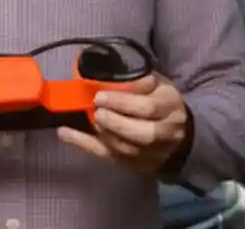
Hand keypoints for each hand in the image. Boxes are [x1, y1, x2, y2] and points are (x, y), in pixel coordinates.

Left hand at [58, 73, 188, 174]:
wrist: (180, 136)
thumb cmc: (162, 102)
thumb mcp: (158, 84)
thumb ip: (140, 81)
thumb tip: (117, 79)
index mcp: (171, 106)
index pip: (148, 107)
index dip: (123, 102)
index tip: (100, 96)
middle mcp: (166, 132)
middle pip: (143, 133)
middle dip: (116, 123)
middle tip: (97, 112)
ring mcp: (152, 153)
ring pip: (128, 150)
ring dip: (105, 136)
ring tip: (91, 120)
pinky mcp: (136, 165)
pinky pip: (108, 157)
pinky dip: (84, 145)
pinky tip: (64, 133)